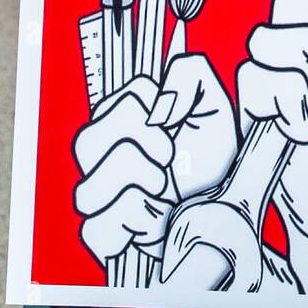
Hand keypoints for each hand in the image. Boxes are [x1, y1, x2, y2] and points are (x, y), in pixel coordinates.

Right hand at [72, 54, 236, 269]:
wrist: (221, 203)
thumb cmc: (209, 155)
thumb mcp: (212, 105)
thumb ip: (190, 74)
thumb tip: (161, 103)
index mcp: (118, 113)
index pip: (121, 98)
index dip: (154, 109)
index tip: (174, 124)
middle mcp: (98, 152)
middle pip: (87, 143)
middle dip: (142, 147)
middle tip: (171, 156)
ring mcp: (96, 194)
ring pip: (86, 194)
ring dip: (138, 188)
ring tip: (164, 190)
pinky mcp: (102, 234)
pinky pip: (96, 232)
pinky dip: (134, 225)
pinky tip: (156, 218)